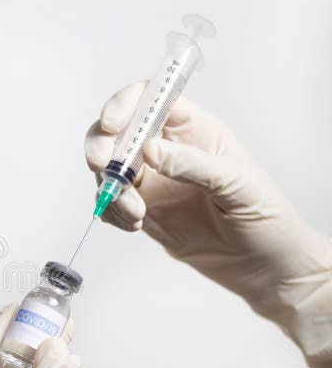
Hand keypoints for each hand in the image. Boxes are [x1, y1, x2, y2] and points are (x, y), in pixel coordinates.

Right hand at [84, 82, 331, 367]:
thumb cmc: (264, 218)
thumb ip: (192, 164)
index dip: (126, 104)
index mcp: (194, 130)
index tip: (113, 124)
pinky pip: (111, 203)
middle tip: (104, 166)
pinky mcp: (143, 210)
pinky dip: (112, 212)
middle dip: (102, 146)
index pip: (151, 99)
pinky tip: (135, 224)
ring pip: (109, 170)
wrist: (263, 267)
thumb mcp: (236, 184)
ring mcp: (152, 181)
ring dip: (111, 188)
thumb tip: (150, 150)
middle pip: (117, 132)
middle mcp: (167, 151)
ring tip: (136, 212)